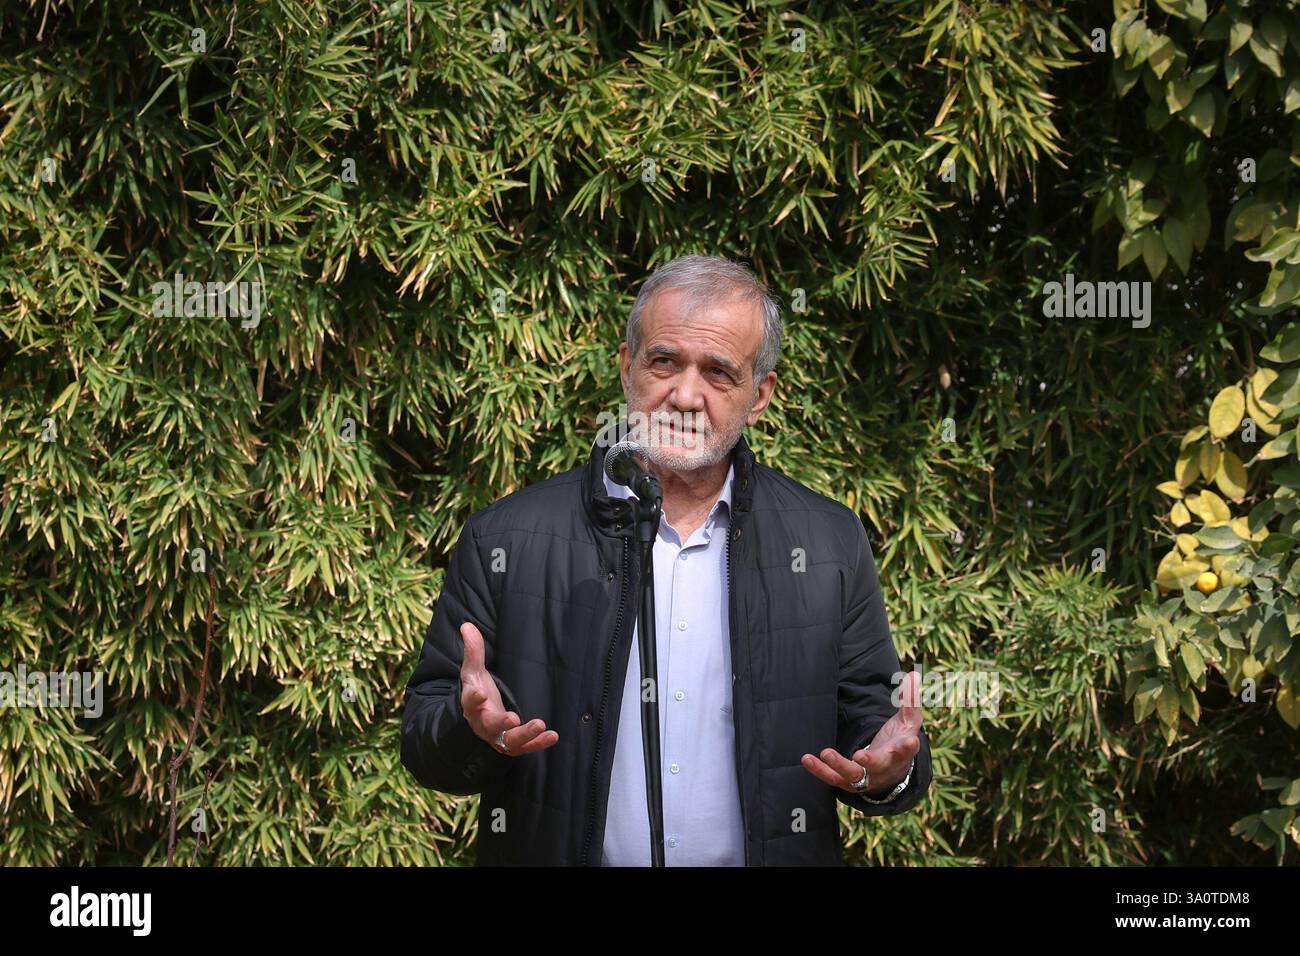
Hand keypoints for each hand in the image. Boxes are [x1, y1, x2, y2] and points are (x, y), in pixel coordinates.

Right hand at [459, 621, 558, 755]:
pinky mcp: (511, 744)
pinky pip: (524, 748)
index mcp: (472, 704)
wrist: (478, 718)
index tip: (481, 693)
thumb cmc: (476, 690)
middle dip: (502, 723)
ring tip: (540, 725)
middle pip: (490, 726)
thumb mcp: (473, 671)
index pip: (470, 701)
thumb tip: (466, 625)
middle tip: (514, 719)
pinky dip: (538, 744)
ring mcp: (497, 736)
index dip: (475, 698)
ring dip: (525, 735)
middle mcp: (483, 723)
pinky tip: (553, 736)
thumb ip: (473, 650)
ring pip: (509, 741)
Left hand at [801, 670, 922, 796]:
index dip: (908, 746)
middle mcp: (884, 767)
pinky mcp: (849, 781)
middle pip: (878, 765)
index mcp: (901, 752)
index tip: (910, 742)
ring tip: (826, 753)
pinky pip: (833, 778)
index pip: (907, 749)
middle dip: (868, 761)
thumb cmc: (900, 741)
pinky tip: (807, 759)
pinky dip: (820, 770)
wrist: (893, 773)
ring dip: (839, 765)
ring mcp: (866, 776)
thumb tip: (913, 674)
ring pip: (853, 775)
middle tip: (859, 756)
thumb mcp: (908, 721)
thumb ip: (910, 699)